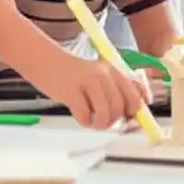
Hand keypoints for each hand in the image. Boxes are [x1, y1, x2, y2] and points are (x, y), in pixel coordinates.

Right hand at [27, 52, 151, 129]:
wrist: (46, 61)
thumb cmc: (74, 73)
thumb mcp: (99, 76)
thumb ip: (116, 90)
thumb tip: (133, 114)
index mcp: (114, 70)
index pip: (136, 92)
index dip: (137, 109)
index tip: (132, 118)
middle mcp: (104, 75)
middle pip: (122, 107)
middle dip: (115, 119)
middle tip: (105, 120)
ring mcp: (88, 82)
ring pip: (106, 113)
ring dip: (100, 123)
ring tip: (92, 120)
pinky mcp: (71, 91)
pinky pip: (85, 116)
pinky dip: (84, 121)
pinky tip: (80, 116)